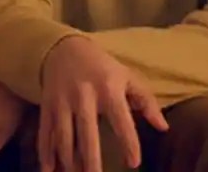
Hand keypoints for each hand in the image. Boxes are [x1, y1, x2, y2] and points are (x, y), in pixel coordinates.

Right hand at [38, 36, 167, 171]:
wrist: (64, 48)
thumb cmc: (102, 67)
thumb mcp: (128, 77)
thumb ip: (147, 102)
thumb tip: (163, 128)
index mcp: (108, 89)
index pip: (120, 120)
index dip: (128, 142)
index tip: (133, 163)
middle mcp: (83, 96)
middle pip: (87, 132)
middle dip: (90, 158)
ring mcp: (62, 101)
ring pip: (63, 134)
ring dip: (67, 159)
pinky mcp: (46, 104)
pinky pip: (45, 131)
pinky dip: (45, 151)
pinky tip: (48, 169)